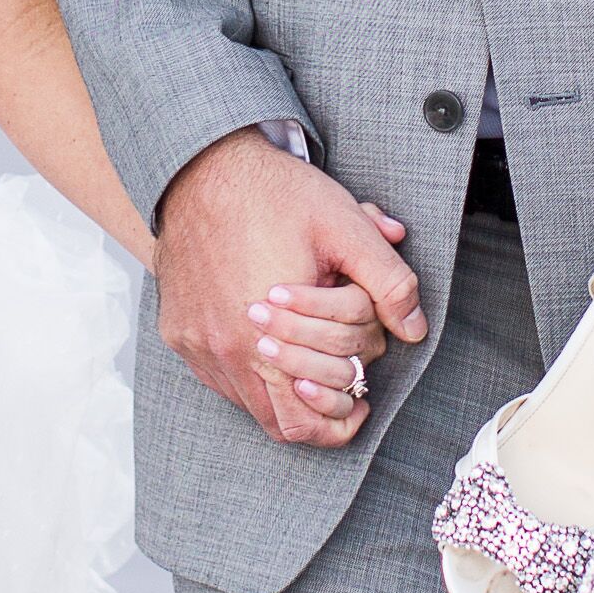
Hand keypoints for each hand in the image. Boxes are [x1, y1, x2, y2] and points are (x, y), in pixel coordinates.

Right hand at [155, 130, 426, 448]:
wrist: (200, 168)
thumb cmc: (274, 196)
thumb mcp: (345, 227)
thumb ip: (388, 280)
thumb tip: (414, 328)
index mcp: (268, 336)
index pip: (306, 422)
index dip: (341, 420)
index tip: (359, 400)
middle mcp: (227, 352)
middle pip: (278, 423)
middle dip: (316, 410)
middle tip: (338, 379)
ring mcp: (198, 345)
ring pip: (246, 403)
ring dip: (281, 391)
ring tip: (307, 356)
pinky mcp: (179, 332)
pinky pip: (218, 376)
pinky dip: (247, 372)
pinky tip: (268, 338)